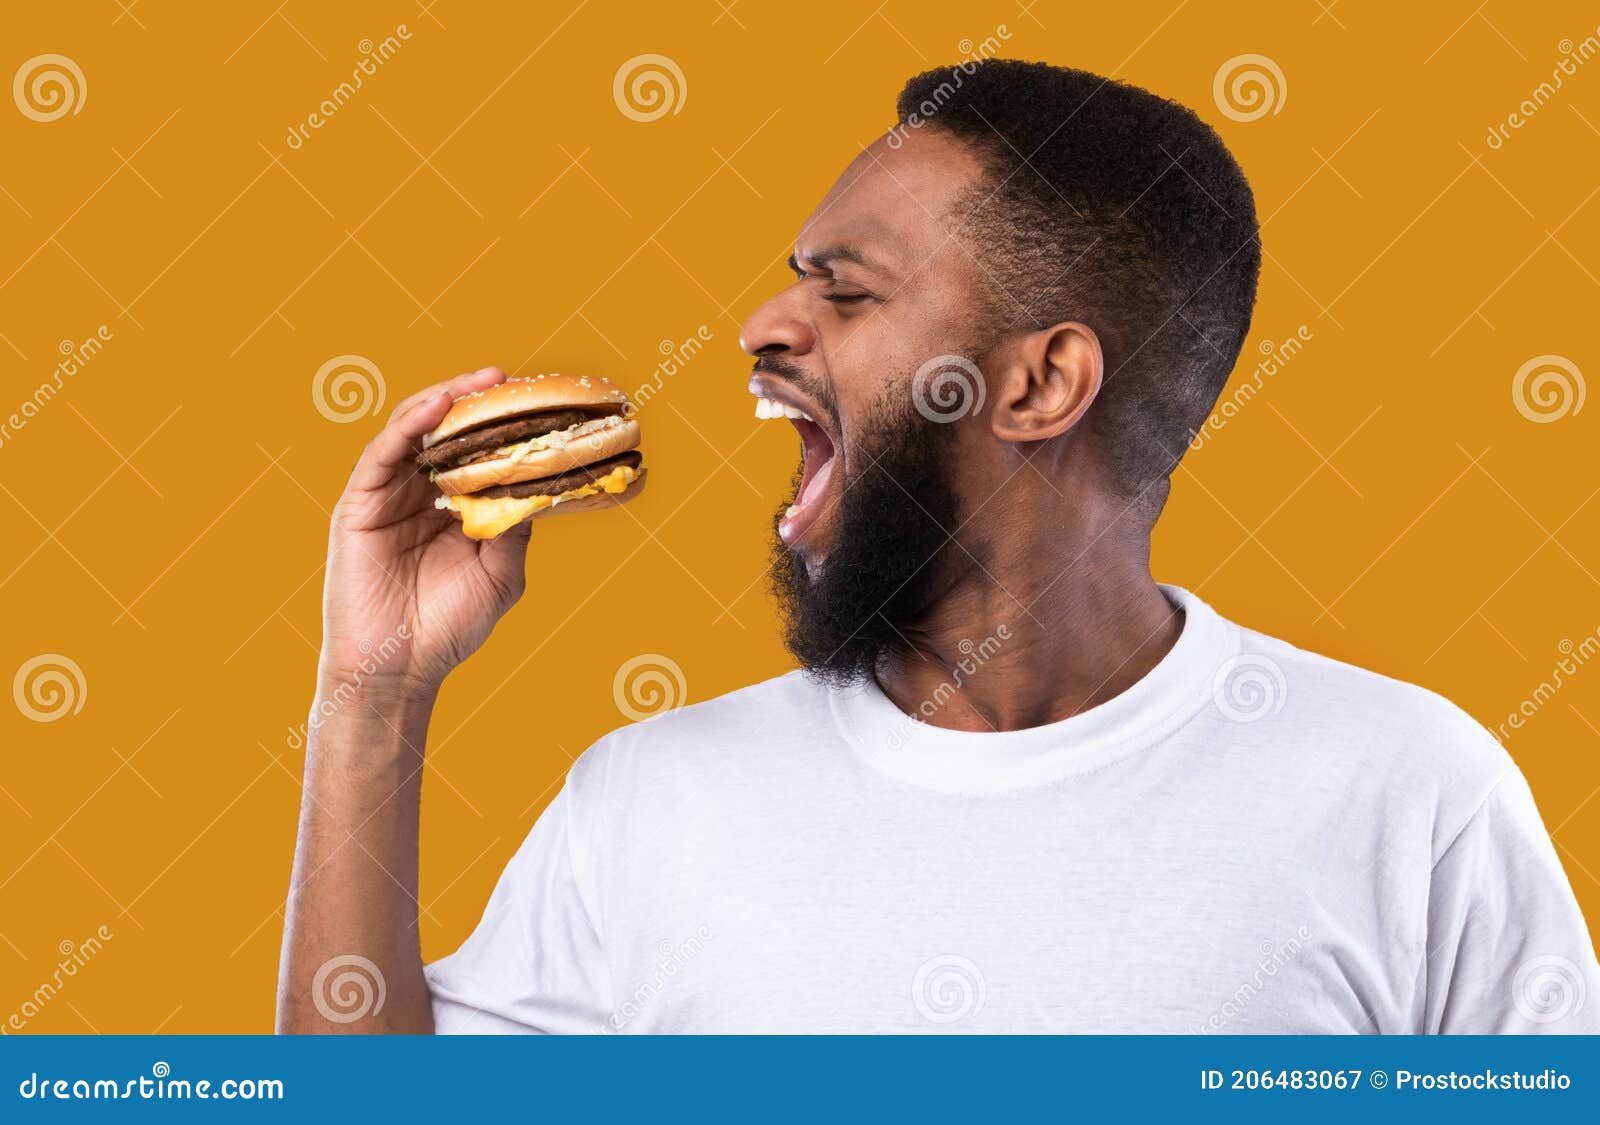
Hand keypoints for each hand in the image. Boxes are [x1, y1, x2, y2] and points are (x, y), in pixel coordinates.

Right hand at [319, 366, 529, 692]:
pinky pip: (383, 452)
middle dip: (477, 404)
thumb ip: (516, 525)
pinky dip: (411, 423)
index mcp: (451, 511)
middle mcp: (418, 496)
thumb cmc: (449, 628)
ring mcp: (387, 497)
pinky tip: (439, 405)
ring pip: (414, 432)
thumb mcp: (501, 573)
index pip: (476, 454)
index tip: (538, 405)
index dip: (502, 428)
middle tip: (511, 381)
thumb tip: (544, 482)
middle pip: (446, 434)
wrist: (399, 670)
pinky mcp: (359, 504)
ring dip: (447, 401)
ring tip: (482, 382)